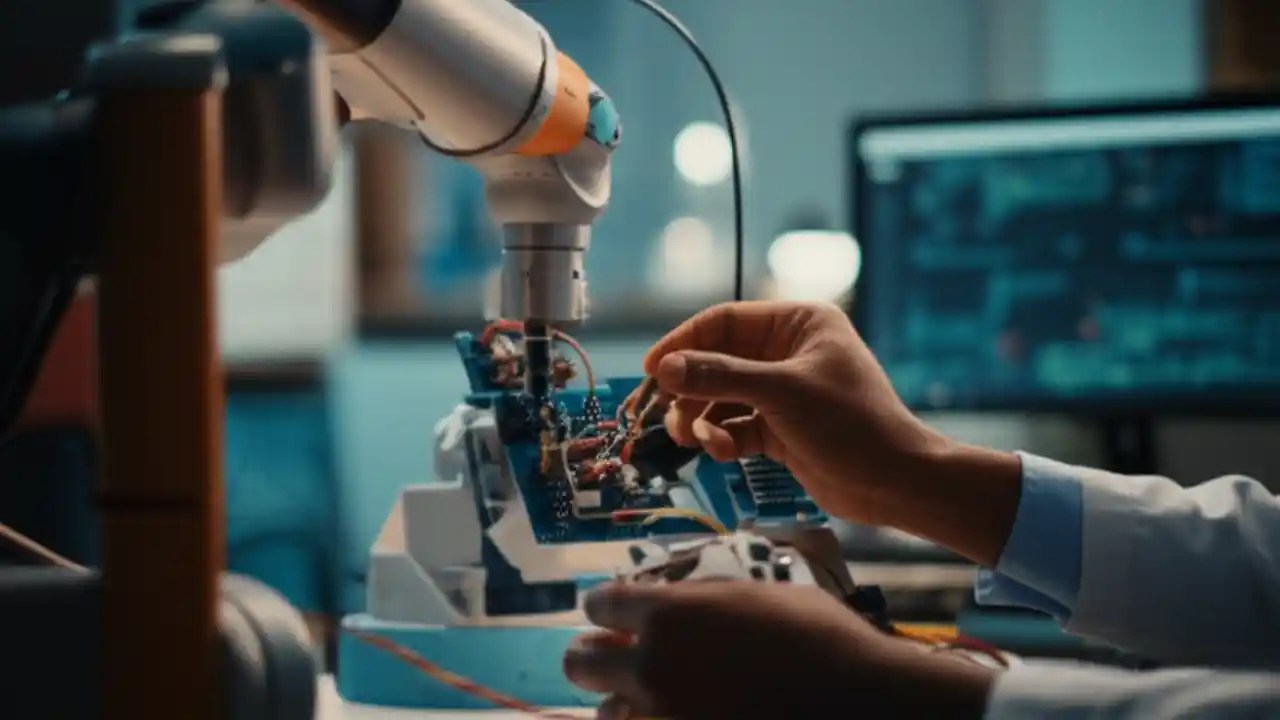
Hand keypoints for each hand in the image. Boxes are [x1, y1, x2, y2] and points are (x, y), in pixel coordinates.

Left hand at [563, 581, 995, 719]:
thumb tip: (682, 603)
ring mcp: (663, 718)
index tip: (606, 611)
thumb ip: (706, 601)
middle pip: (582, 663)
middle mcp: (652, 666)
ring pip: (607, 715)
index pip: (602, 604)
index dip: (603, 606)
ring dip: (618, 702)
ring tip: (636, 699)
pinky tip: (669, 716)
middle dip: (589, 656)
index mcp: (669, 614)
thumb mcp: (760, 594)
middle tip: (600, 655)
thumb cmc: (821, 639)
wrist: (858, 703)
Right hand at [645, 301, 1022, 564]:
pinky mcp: (781, 428)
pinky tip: (724, 453)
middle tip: (668, 417)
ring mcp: (784, 392)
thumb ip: (719, 377)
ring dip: (703, 419)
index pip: (724, 321)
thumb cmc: (851, 425)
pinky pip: (736, 426)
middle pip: (717, 361)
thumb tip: (664, 368)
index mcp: (798, 323)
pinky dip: (723, 438)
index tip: (652, 369)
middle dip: (692, 390)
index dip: (684, 343)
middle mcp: (789, 351)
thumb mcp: (781, 394)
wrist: (895, 483)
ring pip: (722, 397)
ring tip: (695, 440)